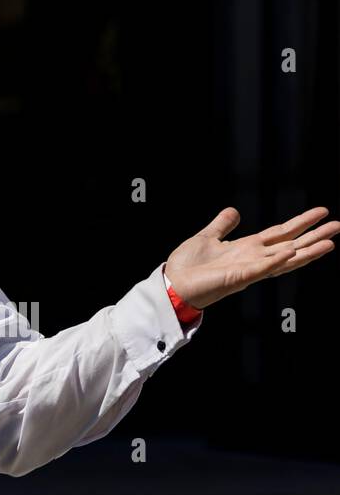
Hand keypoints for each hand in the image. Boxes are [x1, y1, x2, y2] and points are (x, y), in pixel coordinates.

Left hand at [164, 206, 339, 309]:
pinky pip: (263, 268)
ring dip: (307, 251)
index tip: (321, 213)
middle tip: (338, 225)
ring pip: (285, 259)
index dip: (301, 223)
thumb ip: (222, 226)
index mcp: (247, 248)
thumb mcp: (207, 238)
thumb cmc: (188, 266)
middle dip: (314, 236)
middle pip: (290, 245)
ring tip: (330, 242)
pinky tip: (293, 251)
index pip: (280, 233)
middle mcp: (254, 258)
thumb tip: (234, 211)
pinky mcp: (239, 278)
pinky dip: (277, 260)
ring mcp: (249, 269)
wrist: (172, 284)